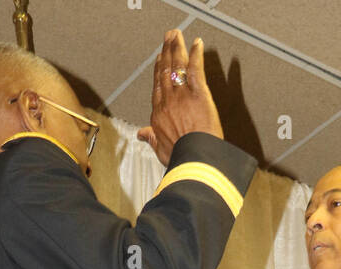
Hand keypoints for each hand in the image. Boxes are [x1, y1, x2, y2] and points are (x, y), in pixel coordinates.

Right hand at [136, 29, 222, 165]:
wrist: (194, 160)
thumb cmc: (180, 158)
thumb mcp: (161, 150)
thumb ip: (151, 138)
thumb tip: (141, 134)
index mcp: (159, 114)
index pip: (158, 87)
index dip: (158, 71)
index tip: (159, 60)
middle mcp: (168, 102)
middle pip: (165, 72)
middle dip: (166, 52)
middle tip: (167, 39)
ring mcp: (182, 96)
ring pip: (177, 67)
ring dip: (177, 48)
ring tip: (177, 36)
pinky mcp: (199, 94)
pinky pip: (196, 70)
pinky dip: (196, 55)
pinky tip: (197, 44)